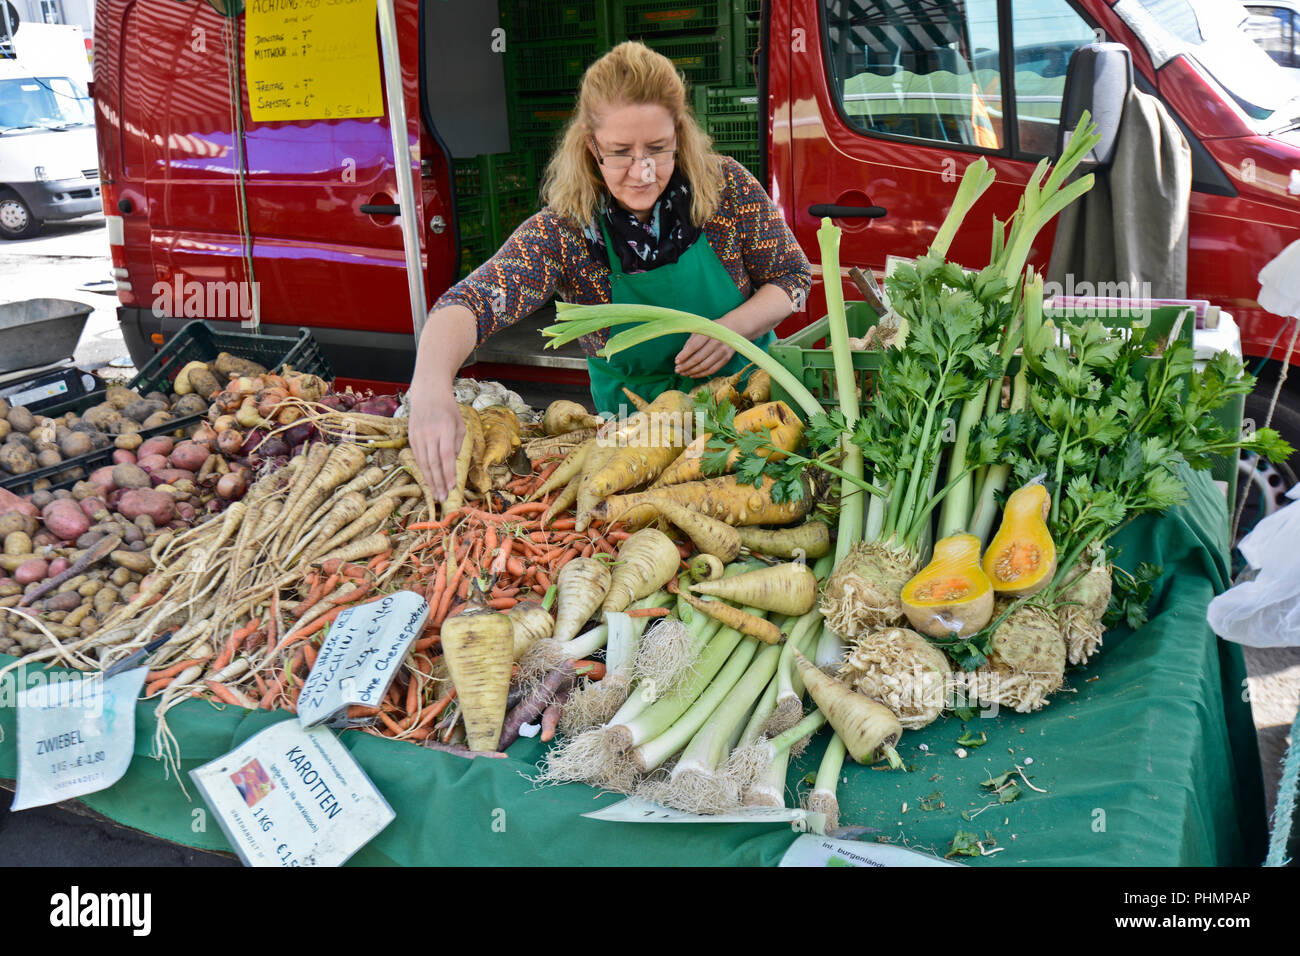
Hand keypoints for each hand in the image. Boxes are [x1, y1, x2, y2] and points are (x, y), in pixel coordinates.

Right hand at [407, 383, 464, 502]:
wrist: (428, 393)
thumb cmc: (448, 409)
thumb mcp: (460, 423)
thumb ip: (458, 444)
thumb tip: (452, 463)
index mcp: (446, 428)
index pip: (446, 455)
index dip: (449, 472)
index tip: (452, 486)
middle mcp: (430, 433)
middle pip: (434, 462)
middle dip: (439, 482)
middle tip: (443, 498)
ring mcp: (419, 435)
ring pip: (424, 462)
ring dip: (430, 480)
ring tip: (436, 494)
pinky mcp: (411, 437)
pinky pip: (417, 458)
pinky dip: (423, 471)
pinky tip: (428, 481)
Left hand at [674, 333, 734, 379]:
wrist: (734, 328)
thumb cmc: (713, 328)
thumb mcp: (701, 329)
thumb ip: (691, 341)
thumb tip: (682, 355)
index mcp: (709, 332)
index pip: (694, 346)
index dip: (684, 355)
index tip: (677, 361)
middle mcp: (716, 342)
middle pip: (698, 358)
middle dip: (686, 366)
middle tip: (677, 369)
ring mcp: (722, 351)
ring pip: (704, 366)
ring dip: (692, 371)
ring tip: (683, 373)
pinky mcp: (726, 359)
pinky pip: (712, 370)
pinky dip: (701, 374)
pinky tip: (693, 374)